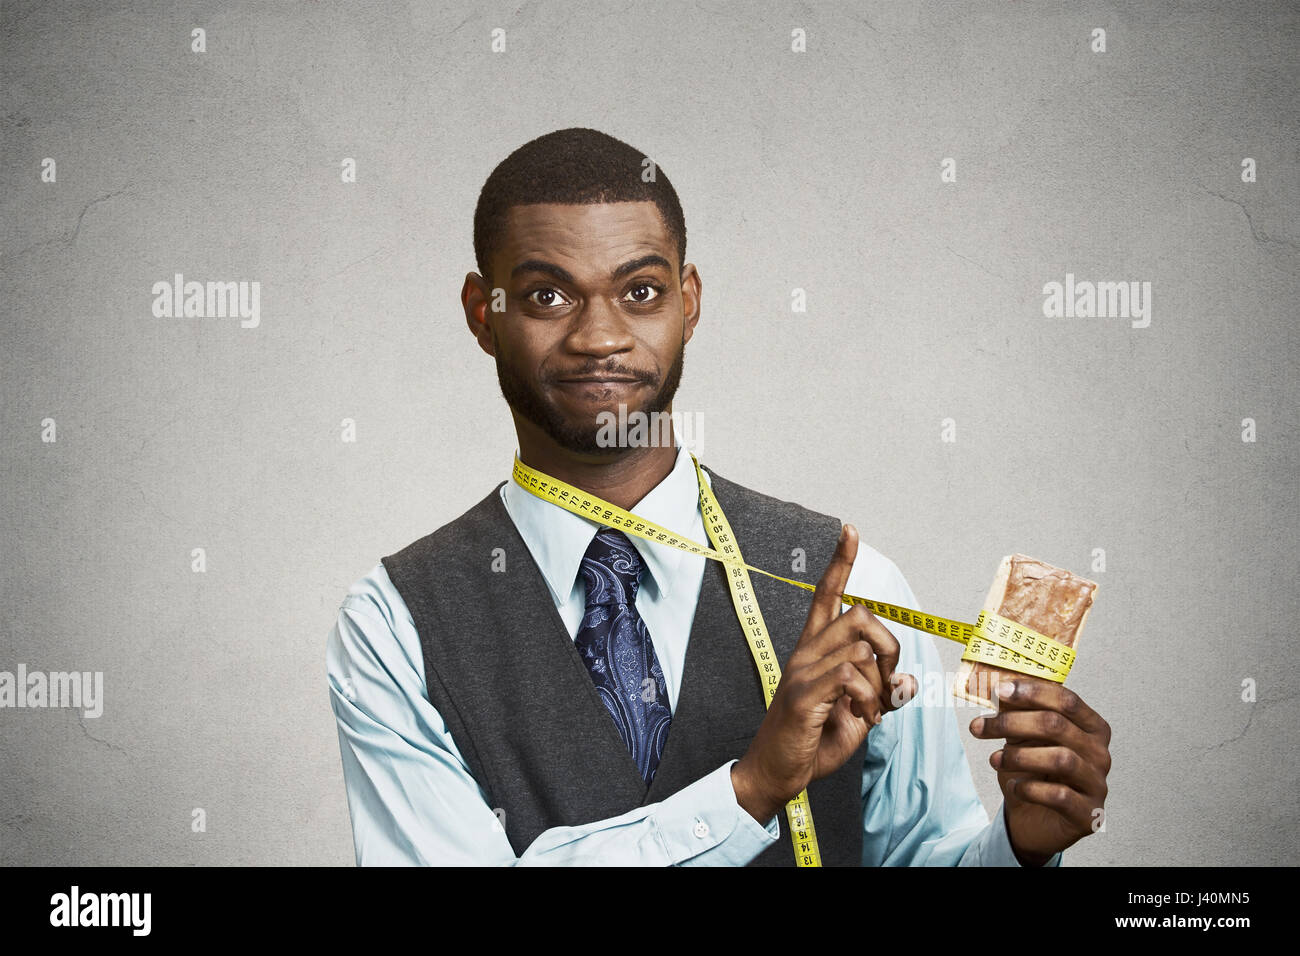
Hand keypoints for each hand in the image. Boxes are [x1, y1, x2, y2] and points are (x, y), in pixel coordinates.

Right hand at [731, 524, 917, 822]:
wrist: (777, 773)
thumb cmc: (813, 742)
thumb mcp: (857, 715)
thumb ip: (882, 693)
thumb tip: (908, 681)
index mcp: (815, 651)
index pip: (827, 596)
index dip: (841, 563)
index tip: (850, 531)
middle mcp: (806, 652)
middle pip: (860, 616)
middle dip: (889, 646)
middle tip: (888, 683)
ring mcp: (803, 671)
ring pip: (861, 649)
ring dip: (881, 684)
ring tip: (870, 712)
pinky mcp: (804, 693)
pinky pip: (851, 676)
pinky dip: (869, 700)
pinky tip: (863, 719)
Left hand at [971, 679, 1111, 864]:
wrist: (1034, 820)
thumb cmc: (1033, 773)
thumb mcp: (1022, 737)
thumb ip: (1013, 711)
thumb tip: (988, 683)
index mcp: (1091, 727)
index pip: (1066, 700)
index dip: (1032, 692)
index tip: (998, 690)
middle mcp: (1100, 753)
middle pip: (1057, 725)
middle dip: (1011, 722)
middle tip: (979, 727)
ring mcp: (1097, 784)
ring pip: (1061, 759)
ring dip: (1018, 756)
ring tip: (994, 759)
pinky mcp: (1088, 814)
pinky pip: (1059, 795)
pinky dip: (1030, 788)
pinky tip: (1015, 786)